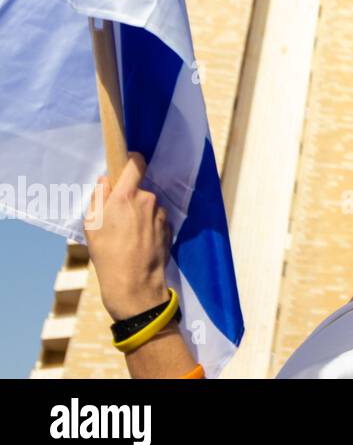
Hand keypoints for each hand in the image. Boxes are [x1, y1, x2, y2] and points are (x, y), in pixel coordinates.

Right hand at [84, 153, 172, 321]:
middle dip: (129, 197)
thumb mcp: (92, 226)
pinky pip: (156, 219)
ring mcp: (162, 214)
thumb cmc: (107, 255)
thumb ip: (99, 198)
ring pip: (149, 205)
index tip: (125, 162)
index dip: (131, 160)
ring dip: (140, 213)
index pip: (135, 163)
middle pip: (139, 189)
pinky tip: (139, 242)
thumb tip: (105, 180)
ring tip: (126, 236)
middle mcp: (148, 200)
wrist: (134, 284)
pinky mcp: (169, 227)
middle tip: (116, 218)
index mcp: (127, 196)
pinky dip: (148, 225)